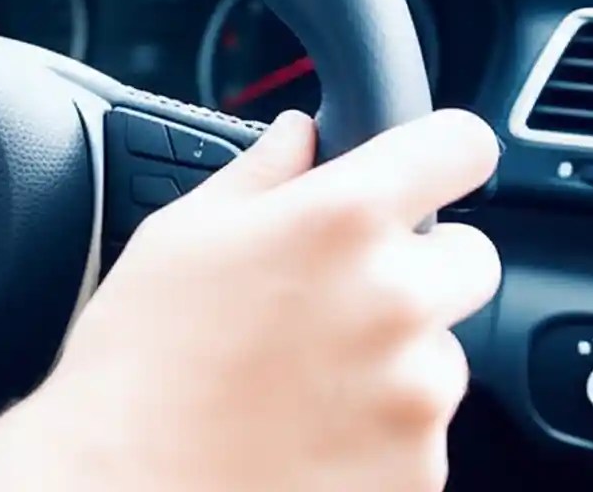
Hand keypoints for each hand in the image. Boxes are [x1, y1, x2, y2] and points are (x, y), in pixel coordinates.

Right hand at [0, 109, 500, 491]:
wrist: (123, 486)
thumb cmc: (137, 362)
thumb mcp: (180, 237)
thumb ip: (259, 173)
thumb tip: (298, 136)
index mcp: (340, 220)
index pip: (459, 146)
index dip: (437, 152)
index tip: (420, 170)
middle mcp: (397, 299)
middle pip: (469, 257)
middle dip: (416, 267)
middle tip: (337, 294)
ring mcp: (417, 393)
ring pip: (441, 351)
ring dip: (394, 356)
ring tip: (301, 377)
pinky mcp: (419, 468)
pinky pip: (422, 429)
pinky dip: (379, 426)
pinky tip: (304, 426)